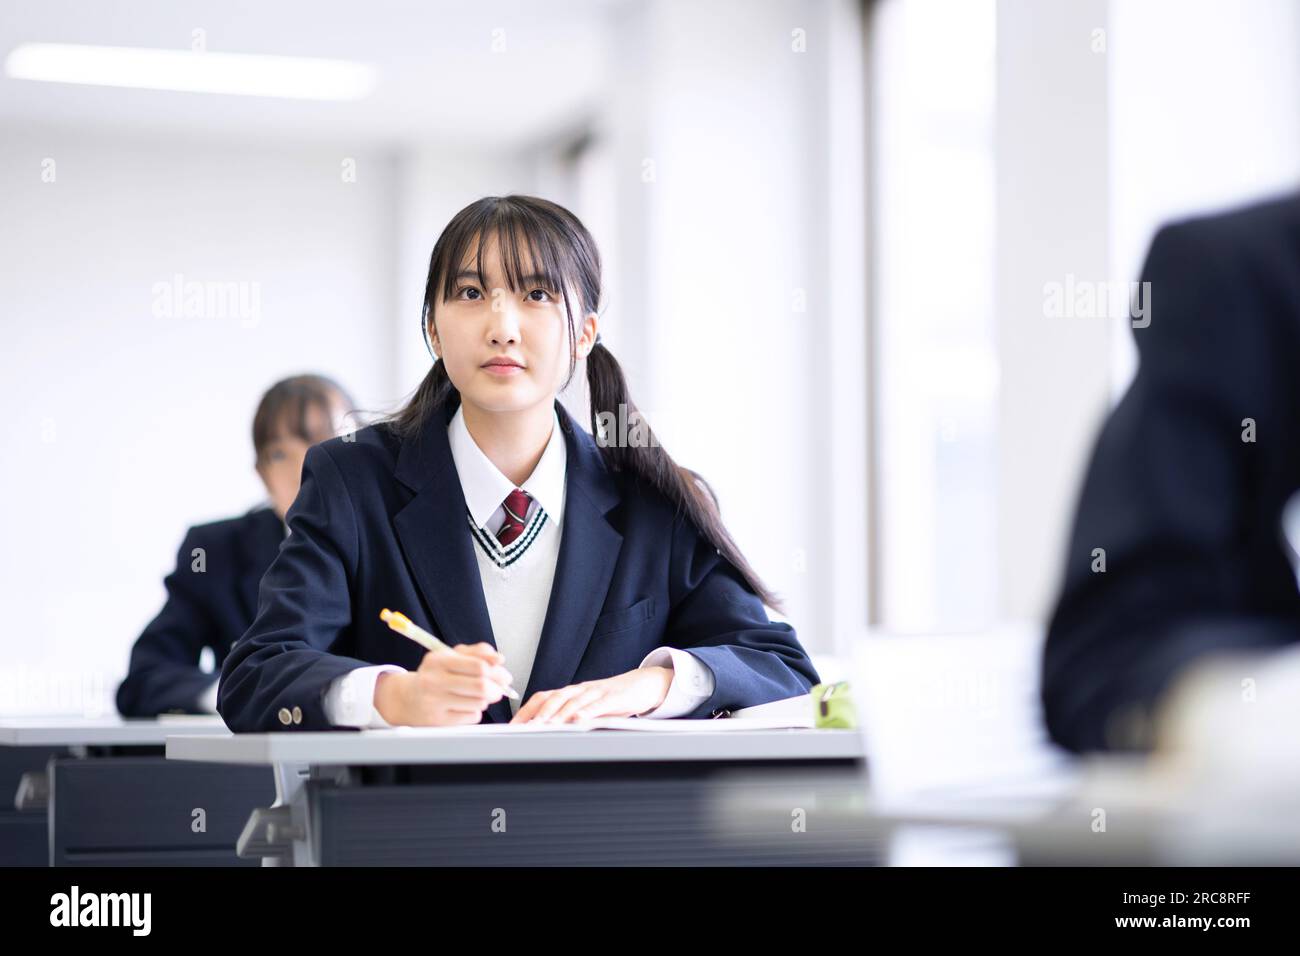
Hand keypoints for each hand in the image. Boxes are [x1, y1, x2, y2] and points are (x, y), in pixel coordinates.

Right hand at [374, 643, 513, 725]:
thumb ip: (478, 652)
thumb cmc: (436, 675)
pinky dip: (475, 712)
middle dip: (497, 689)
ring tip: (477, 696)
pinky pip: (471, 717)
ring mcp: (434, 702)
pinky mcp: (438, 721)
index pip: (478, 666)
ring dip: (485, 700)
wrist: (407, 698)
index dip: (498, 672)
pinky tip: (464, 707)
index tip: (505, 676)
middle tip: (500, 689)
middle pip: (481, 686)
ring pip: (479, 703)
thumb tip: (499, 659)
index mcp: (439, 660)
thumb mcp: (452, 656)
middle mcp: (434, 680)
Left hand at [509, 666, 673, 723]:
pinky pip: (599, 704)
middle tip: (523, 729)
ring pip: (573, 701)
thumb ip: (571, 719)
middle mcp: (580, 690)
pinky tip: (579, 720)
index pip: (542, 698)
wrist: (644, 684)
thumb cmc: (614, 700)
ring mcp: (597, 691)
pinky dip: (587, 712)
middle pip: (553, 697)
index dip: (526, 711)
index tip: (512, 727)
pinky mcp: (614, 697)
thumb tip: (546, 737)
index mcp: (571, 693)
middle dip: (536, 713)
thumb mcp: (589, 709)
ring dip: (557, 714)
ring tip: (545, 725)